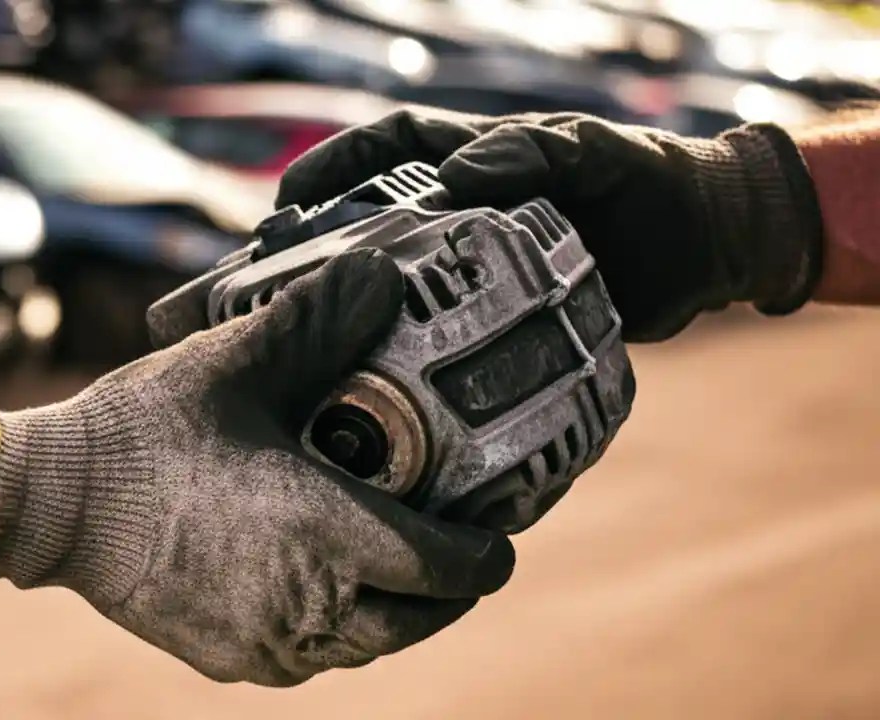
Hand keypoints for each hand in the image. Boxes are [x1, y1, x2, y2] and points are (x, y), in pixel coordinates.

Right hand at [0, 250, 514, 686]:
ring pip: (367, 646)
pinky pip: (310, 656)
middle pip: (421, 620)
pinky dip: (336, 626)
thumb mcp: (234, 362)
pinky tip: (320, 582)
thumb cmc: (144, 433)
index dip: (489, 553)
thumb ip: (316, 319)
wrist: (53, 502)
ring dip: (396, 610)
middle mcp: (310, 606)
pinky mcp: (229, 659)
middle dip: (453, 588)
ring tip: (397, 562)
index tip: (497, 525)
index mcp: (327, 534)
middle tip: (458, 542)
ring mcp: (268, 643)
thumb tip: (383, 276)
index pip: (451, 569)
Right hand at [274, 109, 823, 341]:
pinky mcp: (501, 318)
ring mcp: (480, 269)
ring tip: (314, 343)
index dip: (332, 167)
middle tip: (277, 287)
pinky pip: (446, 333)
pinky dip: (413, 354)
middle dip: (322, 247)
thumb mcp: (593, 154)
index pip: (386, 149)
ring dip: (357, 307)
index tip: (287, 201)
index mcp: (477, 161)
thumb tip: (452, 174)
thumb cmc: (651, 180)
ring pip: (400, 283)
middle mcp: (466, 214)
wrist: (709, 246)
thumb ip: (528, 154)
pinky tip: (386, 383)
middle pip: (373, 223)